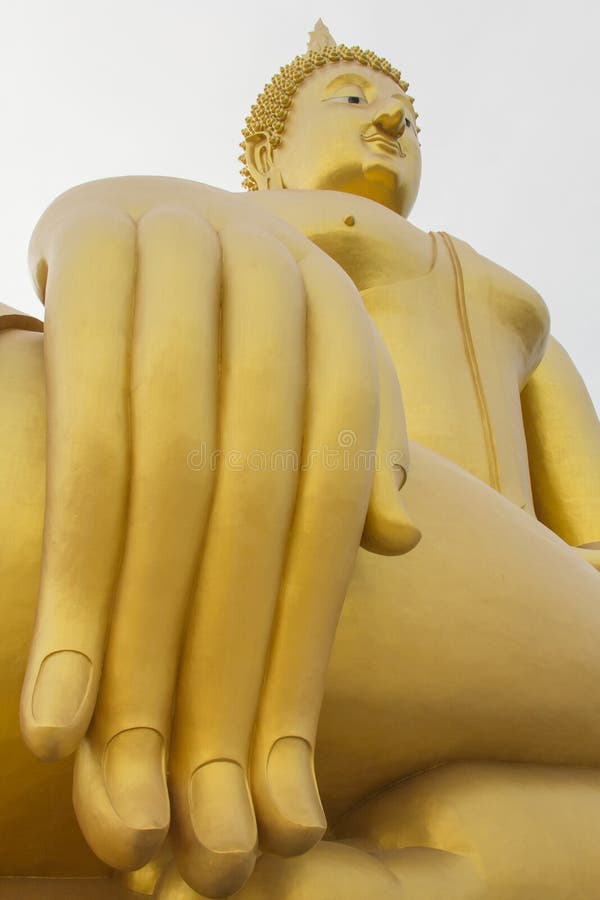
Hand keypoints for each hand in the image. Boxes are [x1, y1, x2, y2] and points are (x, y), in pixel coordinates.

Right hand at [19, 178, 418, 896]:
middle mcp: (270, 286)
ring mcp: (179, 261)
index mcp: (335, 320)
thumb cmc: (239, 311)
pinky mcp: (87, 255)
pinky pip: (84, 436)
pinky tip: (59, 685)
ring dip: (133, 637)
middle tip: (198, 818)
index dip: (305, 643)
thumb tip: (400, 537)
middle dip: (221, 661)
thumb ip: (359, 441)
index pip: (327, 507)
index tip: (282, 780)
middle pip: (254, 505)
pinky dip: (77, 564)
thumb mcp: (318, 366)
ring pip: (162, 483)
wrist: (153, 202)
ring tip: (103, 776)